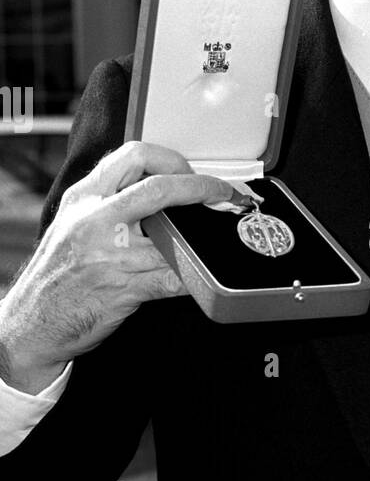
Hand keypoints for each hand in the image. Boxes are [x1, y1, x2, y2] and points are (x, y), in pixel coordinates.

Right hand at [0, 141, 236, 392]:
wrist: (33, 325)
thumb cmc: (57, 276)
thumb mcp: (73, 224)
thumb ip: (109, 202)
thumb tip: (161, 190)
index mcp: (84, 197)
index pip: (132, 156)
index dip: (172, 159)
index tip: (191, 172)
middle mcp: (96, 219)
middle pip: (160, 187)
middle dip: (202, 187)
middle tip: (224, 195)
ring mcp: (111, 254)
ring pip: (174, 236)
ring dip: (202, 238)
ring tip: (214, 239)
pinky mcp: (126, 287)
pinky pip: (176, 277)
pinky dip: (197, 276)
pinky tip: (205, 275)